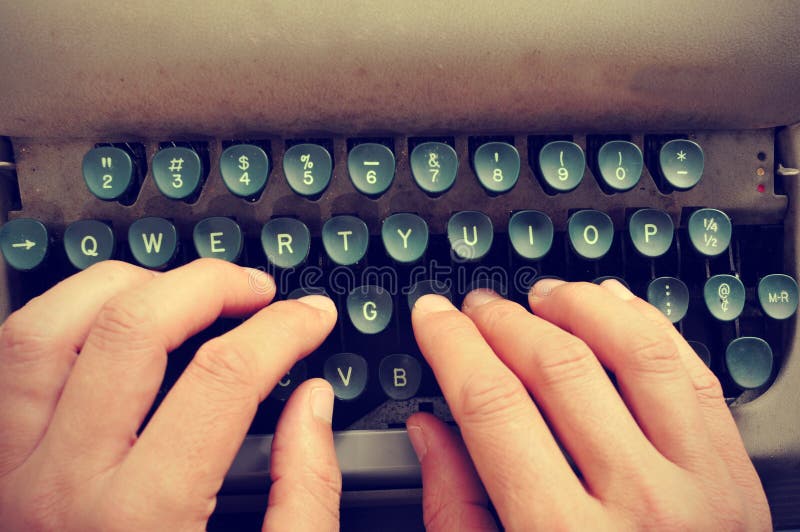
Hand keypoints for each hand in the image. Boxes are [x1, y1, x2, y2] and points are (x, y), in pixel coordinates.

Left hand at [0, 259, 340, 530]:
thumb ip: (305, 498)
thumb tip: (314, 405)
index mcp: (142, 520)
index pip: (225, 377)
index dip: (284, 330)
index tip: (310, 318)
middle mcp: (62, 485)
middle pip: (133, 329)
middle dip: (211, 287)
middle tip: (255, 292)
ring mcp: (7, 470)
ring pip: (50, 325)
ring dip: (126, 285)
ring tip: (180, 289)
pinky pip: (8, 356)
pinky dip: (61, 315)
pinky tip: (107, 318)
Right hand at [407, 279, 770, 530]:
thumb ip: (457, 507)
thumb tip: (429, 427)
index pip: (493, 405)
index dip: (452, 346)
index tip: (433, 318)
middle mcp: (641, 506)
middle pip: (558, 368)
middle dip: (502, 322)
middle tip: (474, 308)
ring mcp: (702, 486)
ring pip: (635, 351)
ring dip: (579, 307)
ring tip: (541, 295)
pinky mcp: (735, 475)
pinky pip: (691, 373)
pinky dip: (647, 326)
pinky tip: (612, 305)